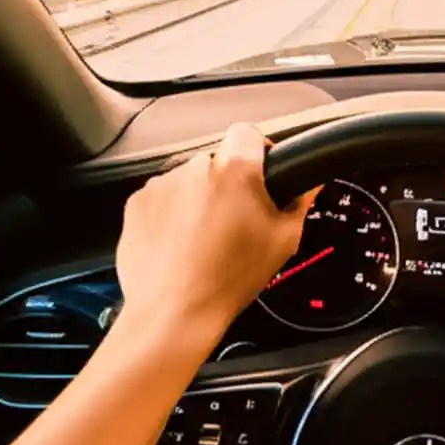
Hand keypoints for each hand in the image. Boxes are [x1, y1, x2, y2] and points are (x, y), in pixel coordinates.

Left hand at [115, 123, 316, 336]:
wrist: (175, 311)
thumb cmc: (229, 279)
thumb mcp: (283, 241)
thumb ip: (298, 202)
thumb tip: (307, 183)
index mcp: (235, 170)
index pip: (247, 133)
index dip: (257, 151)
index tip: (260, 172)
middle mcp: (195, 168)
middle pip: (217, 161)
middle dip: (227, 183)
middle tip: (236, 219)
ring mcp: (161, 184)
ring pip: (188, 180)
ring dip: (197, 199)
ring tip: (204, 239)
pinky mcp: (137, 203)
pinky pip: (162, 198)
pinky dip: (171, 215)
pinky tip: (180, 245)